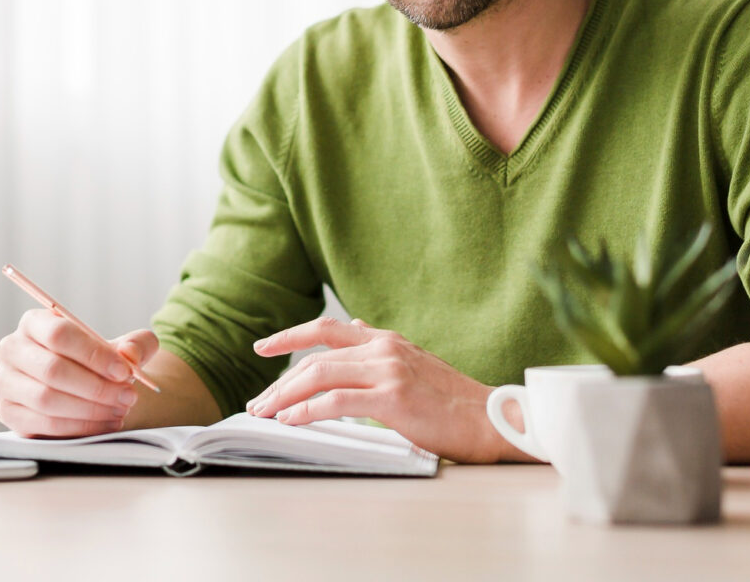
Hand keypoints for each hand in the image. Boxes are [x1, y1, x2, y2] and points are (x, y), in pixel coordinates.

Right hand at [0, 309, 157, 437]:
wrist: (86, 388)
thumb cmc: (101, 362)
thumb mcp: (125, 346)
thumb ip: (136, 345)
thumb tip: (130, 356)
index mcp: (35, 322)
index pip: (60, 334)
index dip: (94, 354)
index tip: (125, 372)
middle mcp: (12, 349)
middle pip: (52, 369)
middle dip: (96, 387)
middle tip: (128, 397)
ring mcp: (5, 383)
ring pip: (46, 399)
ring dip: (89, 409)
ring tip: (119, 410)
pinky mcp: (8, 413)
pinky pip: (44, 424)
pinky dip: (79, 427)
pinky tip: (105, 424)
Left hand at [245, 316, 517, 462]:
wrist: (490, 419)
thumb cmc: (452, 401)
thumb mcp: (413, 362)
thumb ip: (380, 348)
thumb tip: (357, 328)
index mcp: (386, 340)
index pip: (326, 330)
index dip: (289, 336)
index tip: (262, 347)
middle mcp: (384, 348)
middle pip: (315, 356)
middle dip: (280, 380)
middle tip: (258, 402)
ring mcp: (388, 370)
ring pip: (320, 375)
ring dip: (286, 395)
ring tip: (266, 413)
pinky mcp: (393, 397)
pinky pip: (337, 401)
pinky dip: (308, 410)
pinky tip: (291, 420)